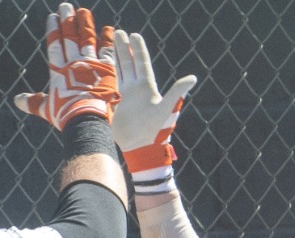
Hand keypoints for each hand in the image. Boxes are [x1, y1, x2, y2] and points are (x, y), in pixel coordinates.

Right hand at [12, 5, 117, 129]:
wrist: (86, 119)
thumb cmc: (64, 115)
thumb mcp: (47, 109)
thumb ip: (33, 102)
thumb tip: (16, 100)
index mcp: (58, 70)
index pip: (55, 44)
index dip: (54, 30)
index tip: (53, 17)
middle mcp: (74, 63)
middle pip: (70, 37)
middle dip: (67, 20)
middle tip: (66, 6)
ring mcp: (91, 64)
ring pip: (87, 39)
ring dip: (85, 24)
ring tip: (83, 11)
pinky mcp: (107, 69)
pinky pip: (107, 50)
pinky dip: (107, 39)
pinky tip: (108, 28)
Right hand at [108, 30, 196, 162]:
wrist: (142, 148)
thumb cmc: (157, 130)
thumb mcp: (168, 108)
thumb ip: (177, 91)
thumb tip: (193, 78)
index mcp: (148, 87)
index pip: (141, 63)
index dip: (138, 49)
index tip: (133, 35)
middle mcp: (136, 89)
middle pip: (129, 63)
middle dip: (124, 48)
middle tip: (119, 32)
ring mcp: (125, 97)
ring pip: (119, 72)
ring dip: (115, 58)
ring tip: (109, 44)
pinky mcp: (116, 106)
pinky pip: (110, 86)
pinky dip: (106, 76)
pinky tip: (101, 67)